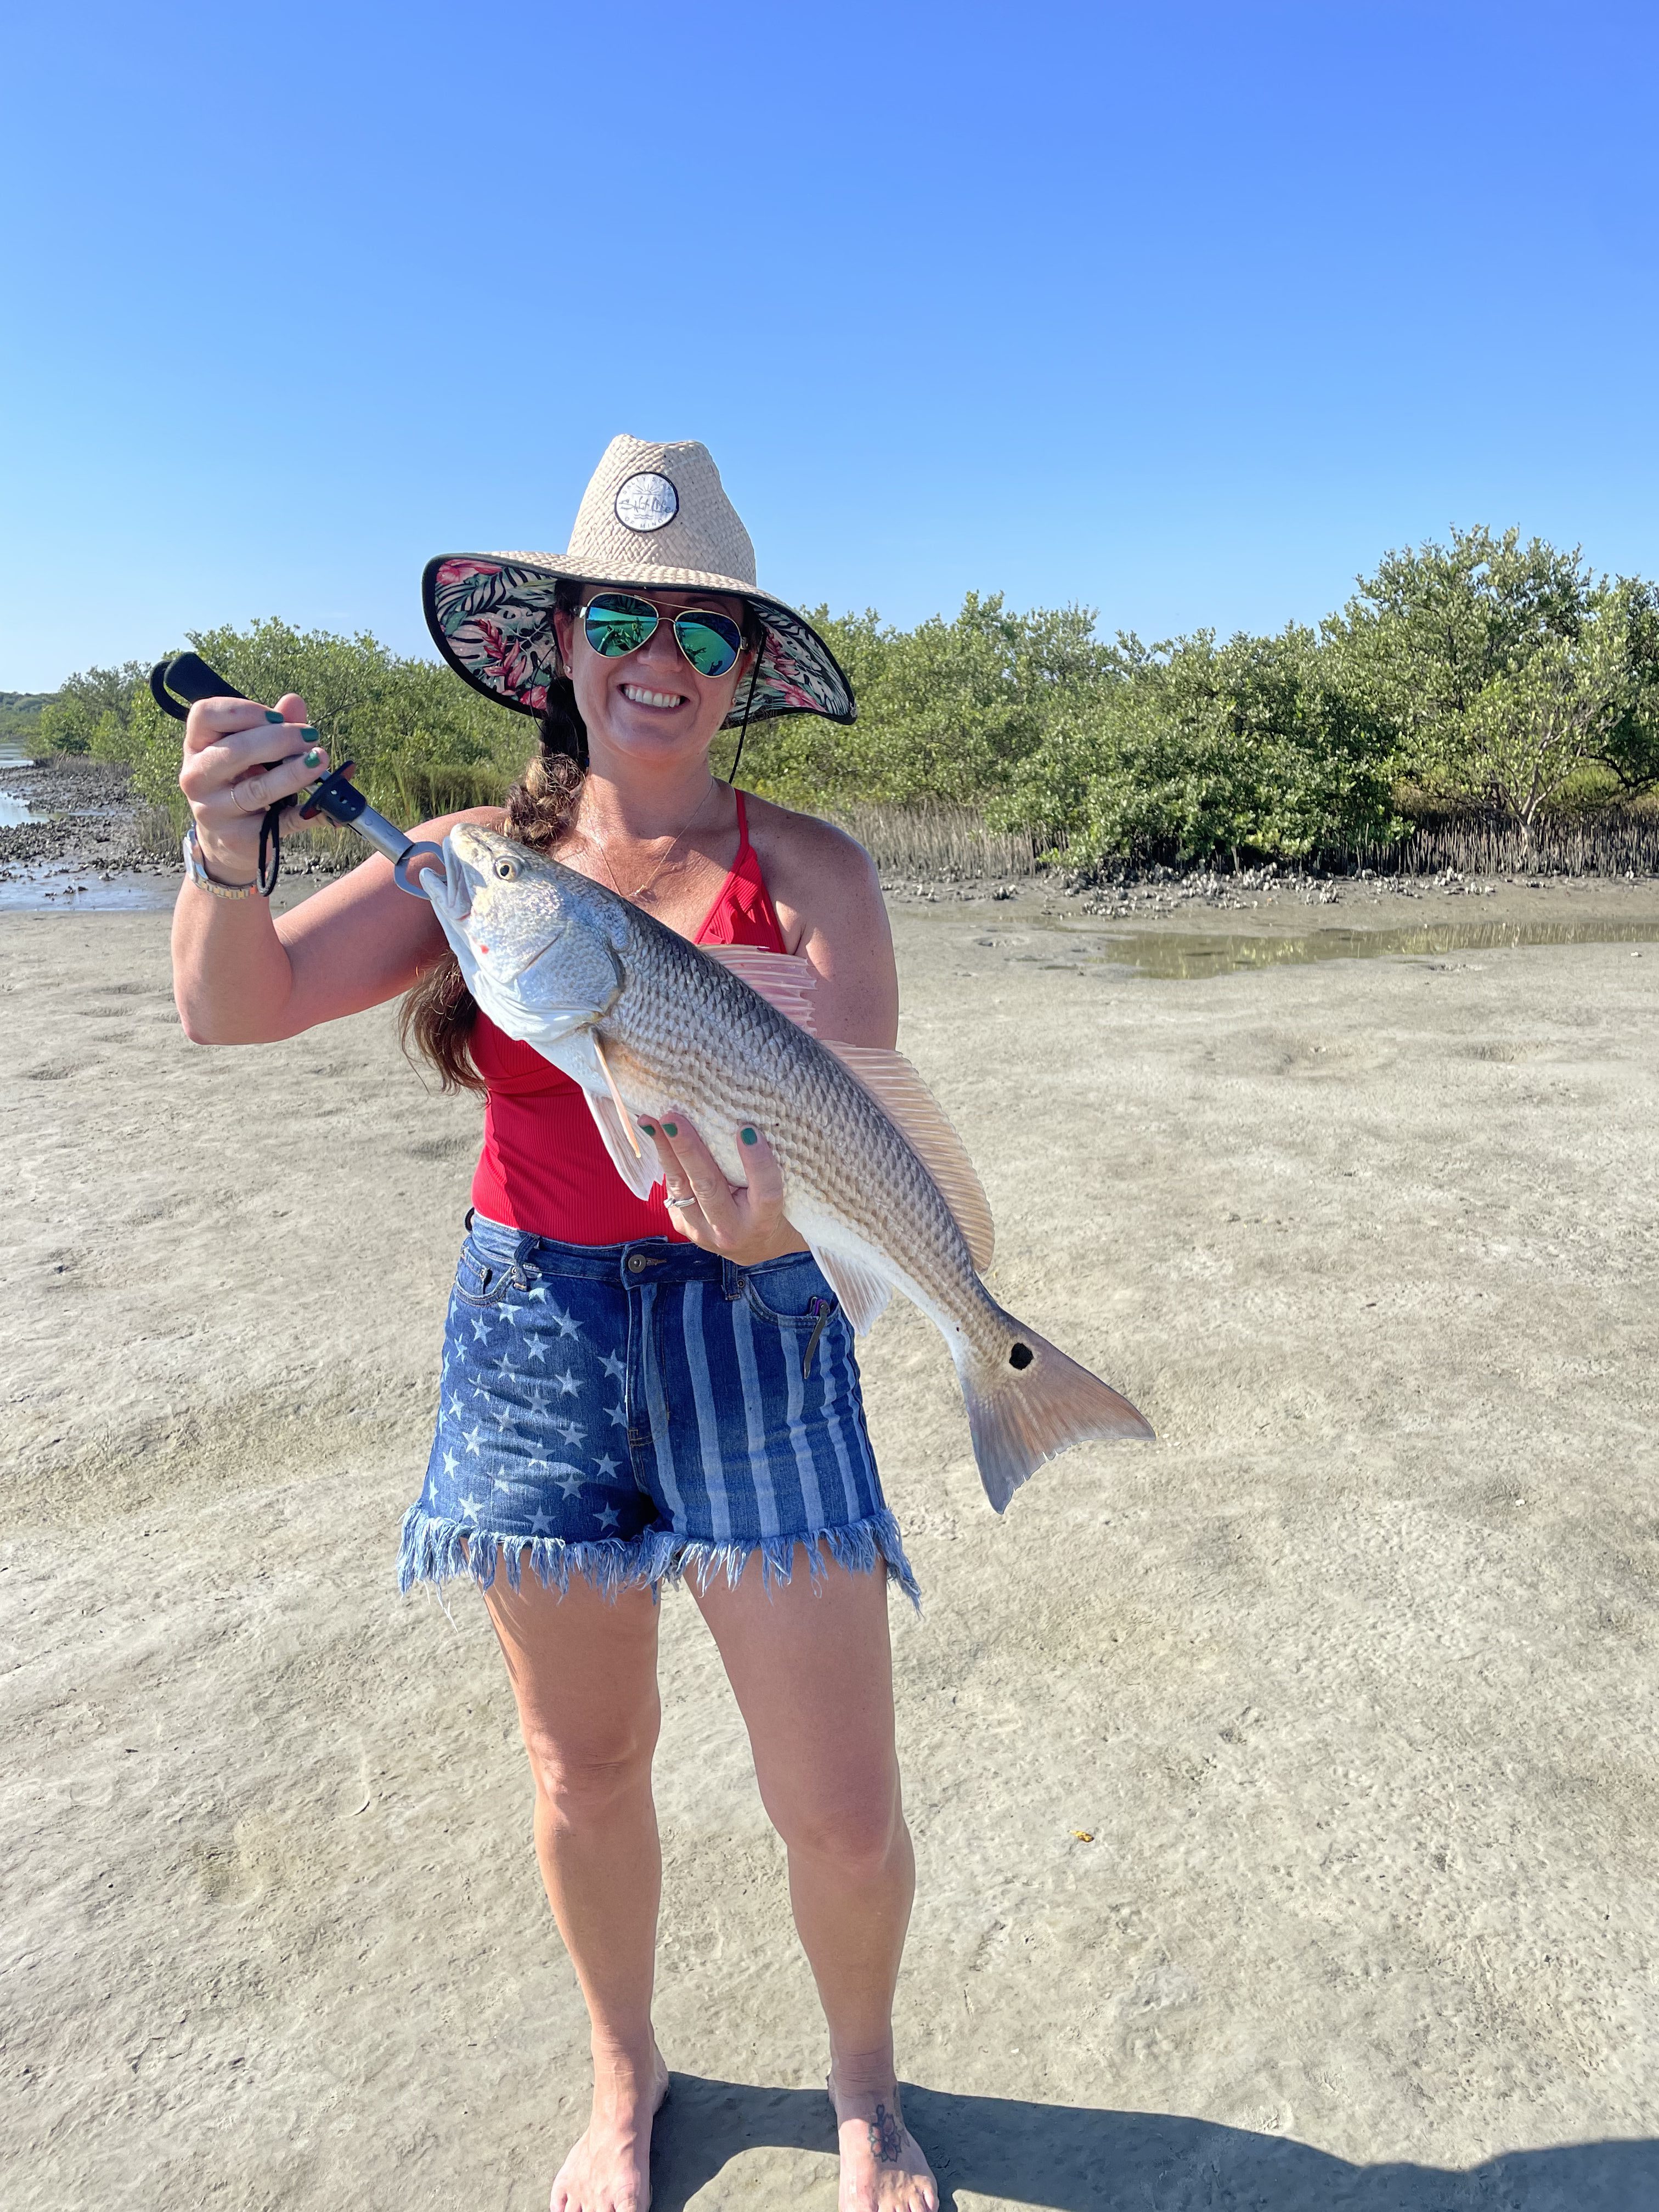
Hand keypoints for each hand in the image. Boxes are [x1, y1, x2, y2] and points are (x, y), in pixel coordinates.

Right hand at [178, 692, 329, 881]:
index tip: (277, 716)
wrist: (227, 841)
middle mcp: (197, 777)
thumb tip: (294, 702)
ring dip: (295, 773)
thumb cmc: (240, 783)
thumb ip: (272, 725)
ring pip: (257, 789)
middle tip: (310, 736)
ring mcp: (214, 811)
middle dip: (279, 739)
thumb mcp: (248, 752)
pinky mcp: (239, 838)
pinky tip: (326, 803)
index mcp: (196, 746)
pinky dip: (308, 812)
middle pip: (236, 750)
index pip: (205, 715)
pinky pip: (280, 823)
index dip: (243, 710)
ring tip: (319, 760)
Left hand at [646, 1114, 804, 1265]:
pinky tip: (657, 1138)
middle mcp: (732, 1230)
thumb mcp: (776, 1191)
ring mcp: (703, 1232)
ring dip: (665, 1151)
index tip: (746, 1130)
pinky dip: (666, 1162)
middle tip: (672, 1119)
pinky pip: (673, 1191)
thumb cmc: (769, 1210)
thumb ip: (761, 1168)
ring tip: (650, 1122)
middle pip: (708, 1187)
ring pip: (681, 1187)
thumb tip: (742, 1124)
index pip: (765, 1191)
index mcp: (764, 1219)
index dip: (756, 1162)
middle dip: (688, 1149)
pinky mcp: (685, 1228)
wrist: (753, 1247)